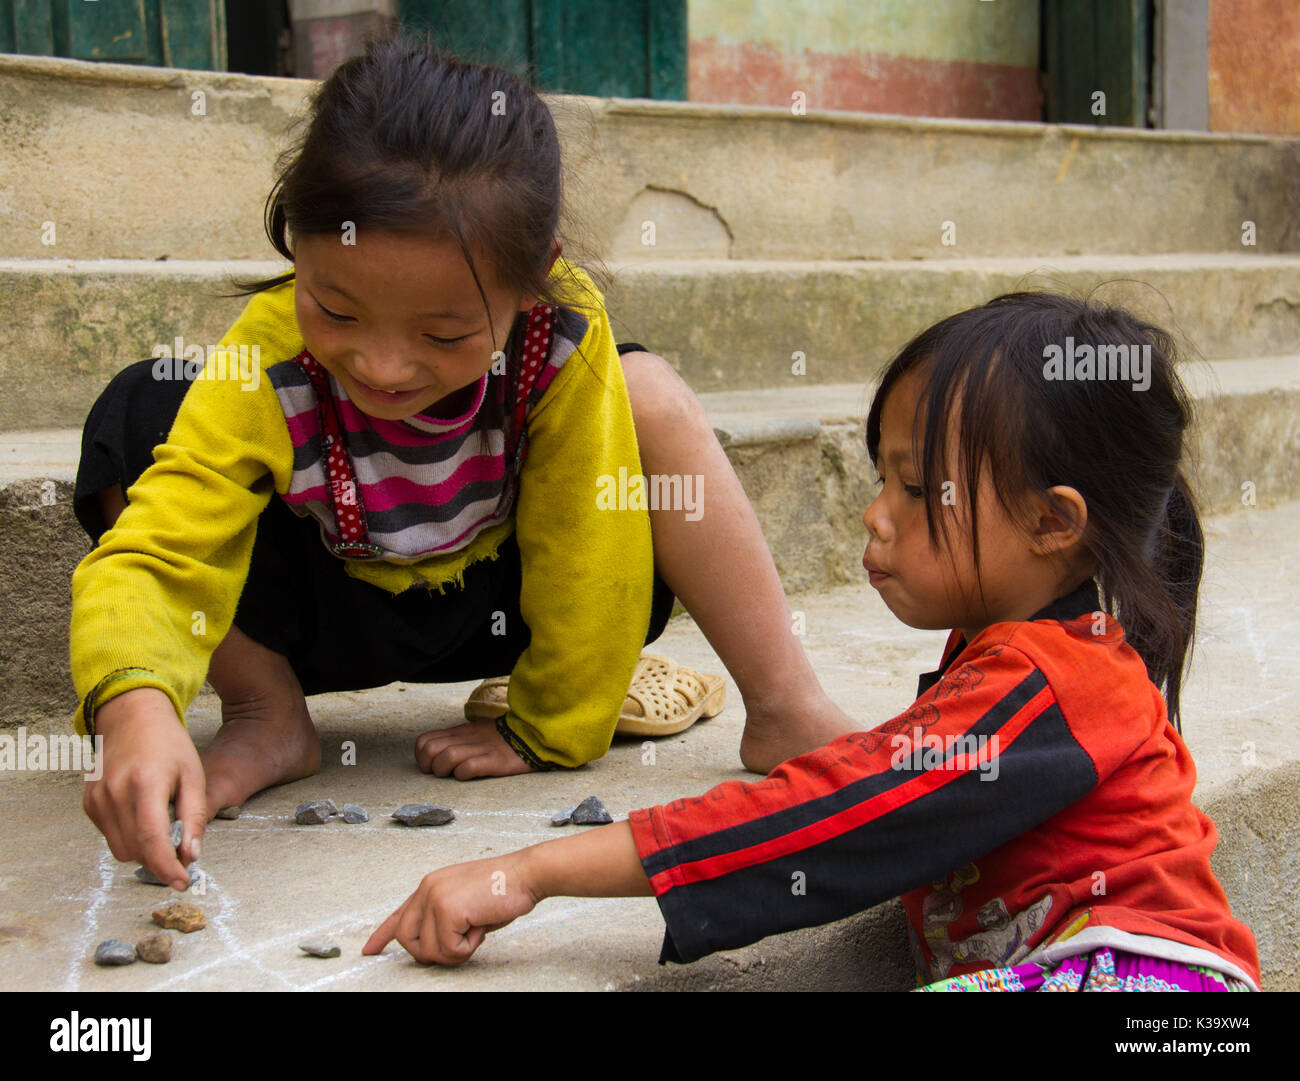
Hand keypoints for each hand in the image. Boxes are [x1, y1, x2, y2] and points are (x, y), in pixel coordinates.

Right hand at [83, 687, 205, 889]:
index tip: (183, 884)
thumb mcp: (193, 777)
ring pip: (121, 849)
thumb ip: (194, 818)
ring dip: (144, 849)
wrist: (133, 718)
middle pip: (135, 851)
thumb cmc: (170, 746)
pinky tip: (143, 813)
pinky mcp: (89, 803)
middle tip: (181, 846)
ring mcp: (97, 800)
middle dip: (160, 859)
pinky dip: (129, 836)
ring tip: (162, 822)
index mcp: (145, 784)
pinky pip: (110, 836)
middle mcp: (114, 794)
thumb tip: (191, 856)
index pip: (152, 841)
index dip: (168, 868)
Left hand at [362, 852, 538, 964]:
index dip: (382, 935)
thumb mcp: (465, 901)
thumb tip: (432, 945)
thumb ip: (443, 917)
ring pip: (429, 951)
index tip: (370, 950)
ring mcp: (435, 898)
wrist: (525, 875)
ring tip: (475, 927)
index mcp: (430, 885)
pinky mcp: (447, 910)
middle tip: (460, 942)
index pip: (399, 915)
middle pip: (407, 940)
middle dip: (432, 952)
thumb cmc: (503, 888)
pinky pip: (449, 950)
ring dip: (456, 950)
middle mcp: (427, 889)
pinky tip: (480, 926)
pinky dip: (468, 948)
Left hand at [414, 719, 534, 778]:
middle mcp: (465, 738)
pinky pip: (469, 768)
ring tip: (454, 774)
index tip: (431, 766)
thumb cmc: (499, 738)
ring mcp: (480, 749)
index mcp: (458, 732)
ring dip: (444, 771)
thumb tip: (436, 756)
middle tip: (441, 773)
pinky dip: (463, 774)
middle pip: (430, 750)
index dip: (421, 758)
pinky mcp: (494, 760)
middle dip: (429, 766)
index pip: (423, 741)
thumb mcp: (472, 733)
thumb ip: (454, 741)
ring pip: (446, 757)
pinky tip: (469, 775)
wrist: (530, 733)